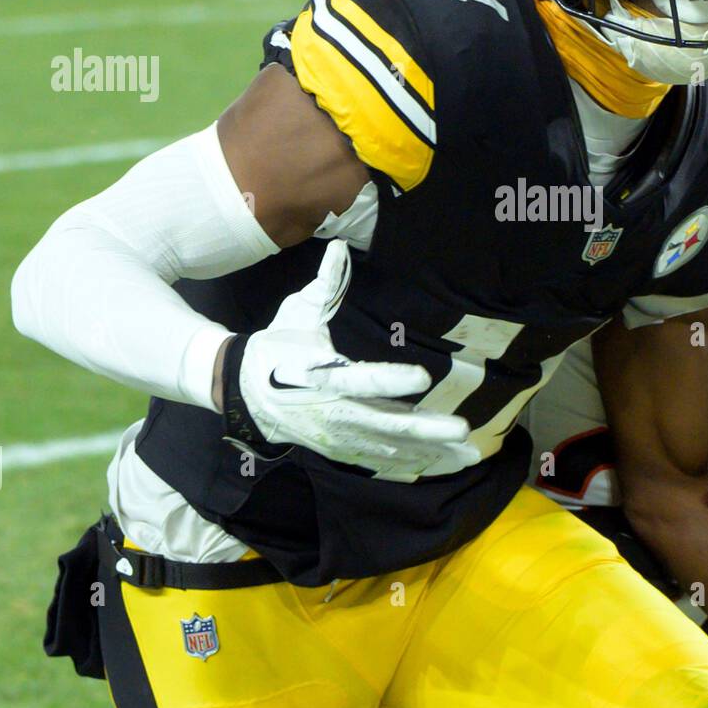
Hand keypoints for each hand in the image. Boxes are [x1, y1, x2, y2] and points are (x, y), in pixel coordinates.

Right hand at [220, 241, 478, 480]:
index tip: (423, 377)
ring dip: (429, 450)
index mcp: (322, 374)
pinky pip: (379, 459)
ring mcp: (336, 435)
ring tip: (466, 450)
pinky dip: (410, 462)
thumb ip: (324, 282)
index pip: (361, 379)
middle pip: (384, 423)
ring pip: (388, 446)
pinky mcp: (338, 448)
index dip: (391, 381)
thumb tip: (337, 244)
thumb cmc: (277, 345)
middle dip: (425, 429)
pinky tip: (441, 462)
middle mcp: (332, 411)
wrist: (240, 390)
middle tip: (462, 428)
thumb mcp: (297, 311)